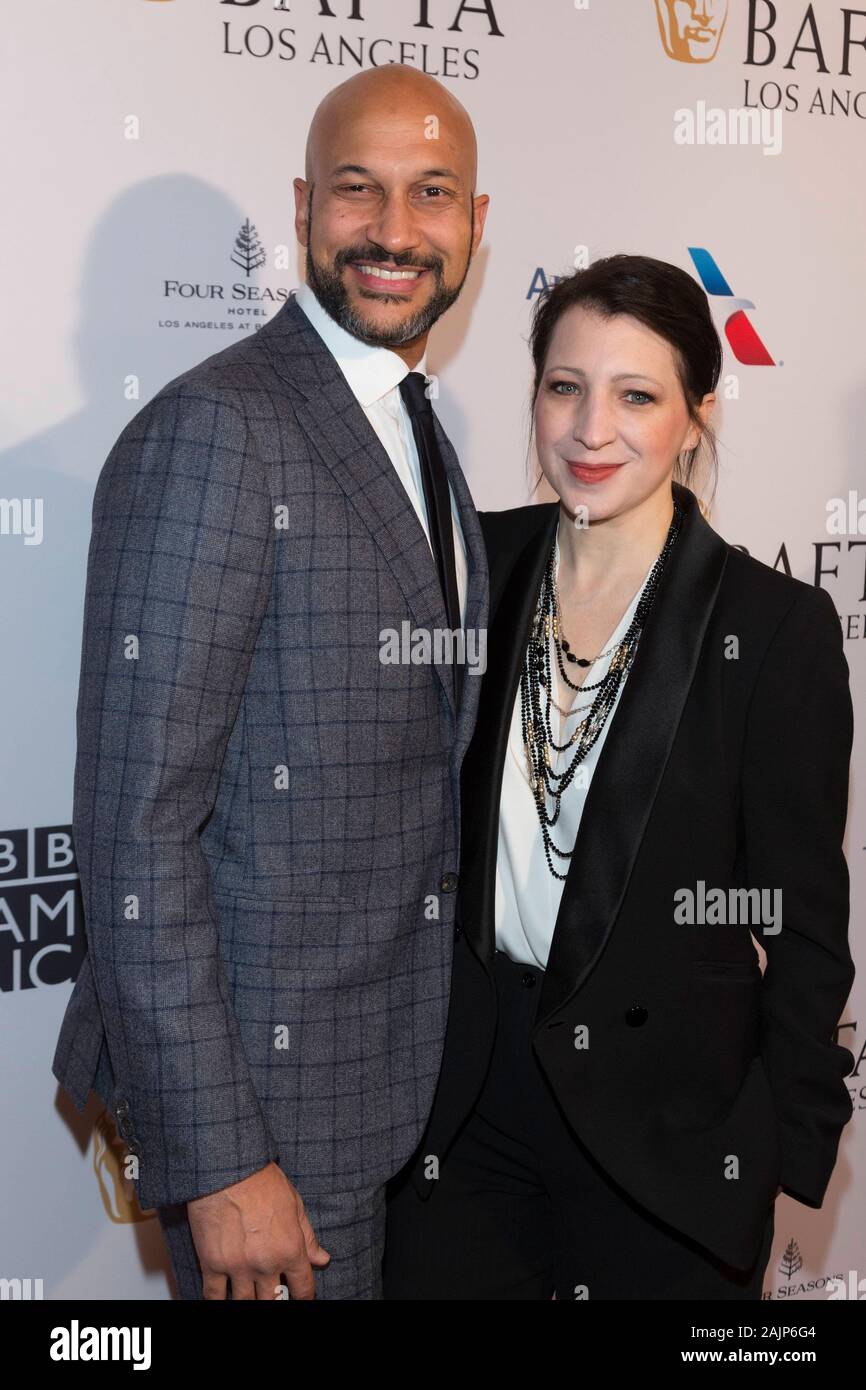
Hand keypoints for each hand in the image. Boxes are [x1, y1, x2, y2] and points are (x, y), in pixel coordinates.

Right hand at [187, 1161, 329, 1299]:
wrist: (227, 1168)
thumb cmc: (262, 1180)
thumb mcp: (294, 1204)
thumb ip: (308, 1237)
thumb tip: (322, 1259)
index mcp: (290, 1249)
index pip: (303, 1288)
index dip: (304, 1296)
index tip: (300, 1295)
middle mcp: (265, 1264)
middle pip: (272, 1301)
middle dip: (275, 1299)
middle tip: (273, 1291)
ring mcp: (237, 1266)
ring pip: (244, 1302)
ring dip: (249, 1300)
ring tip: (250, 1293)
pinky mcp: (211, 1263)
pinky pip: (213, 1296)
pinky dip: (218, 1300)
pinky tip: (224, 1296)